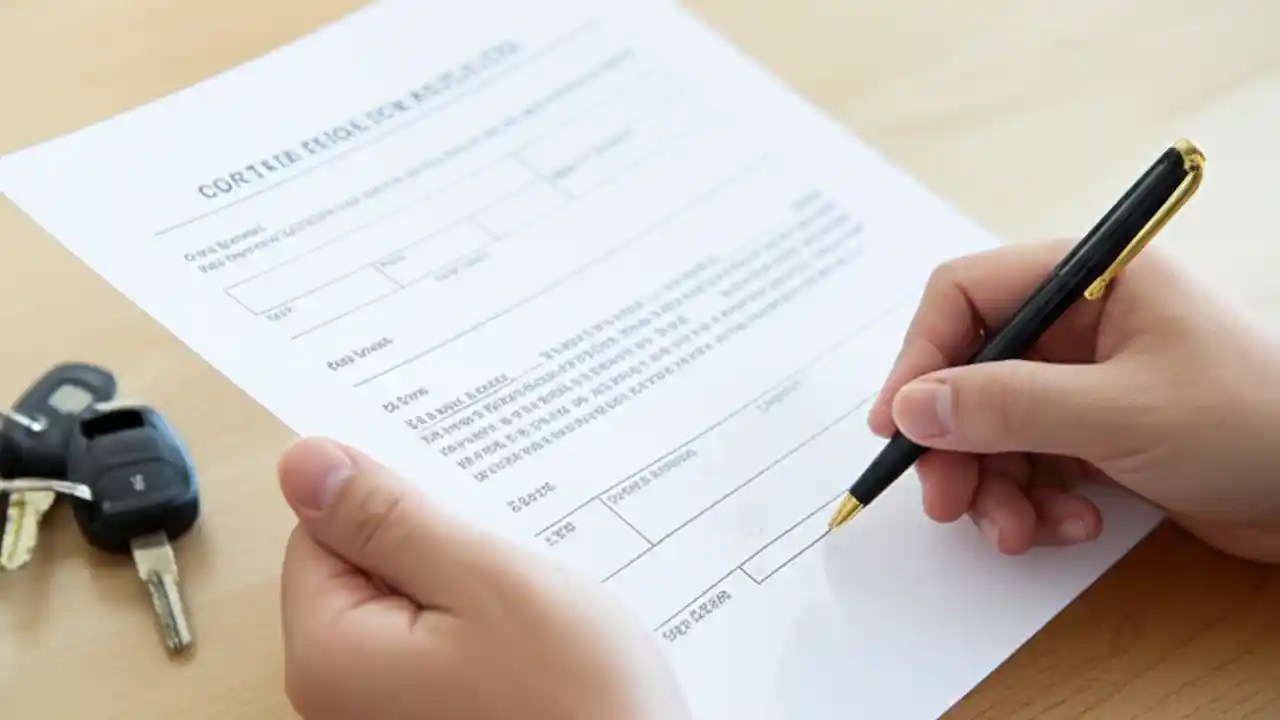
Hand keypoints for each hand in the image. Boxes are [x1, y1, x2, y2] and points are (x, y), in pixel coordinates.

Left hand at [276, 437, 688, 719]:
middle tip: (505, 566)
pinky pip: (436, 649)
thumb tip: (305, 463)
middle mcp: (342, 698)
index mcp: (333, 655)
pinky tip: (534, 639)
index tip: (460, 523)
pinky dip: (480, 629)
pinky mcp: (434, 719)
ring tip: (529, 608)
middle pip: (360, 574)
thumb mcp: (483, 580)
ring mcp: (388, 716)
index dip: (391, 513)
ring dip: (466, 588)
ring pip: (408, 608)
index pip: (318, 536)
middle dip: (433, 550)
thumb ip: (386, 521)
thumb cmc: (572, 700)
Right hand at [869, 240, 1279, 562]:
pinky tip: (1074, 526)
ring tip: (1019, 532)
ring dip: (994, 486)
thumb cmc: (1254, 423)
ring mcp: (1084, 382)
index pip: (966, 295)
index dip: (921, 355)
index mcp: (1089, 279)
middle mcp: (1078, 324)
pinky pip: (1028, 464)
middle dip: (956, 443)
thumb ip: (1008, 406)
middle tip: (947, 501)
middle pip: (969, 372)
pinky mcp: (1094, 435)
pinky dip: (1034, 503)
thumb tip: (911, 406)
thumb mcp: (1120, 413)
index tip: (897, 422)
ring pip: (992, 429)